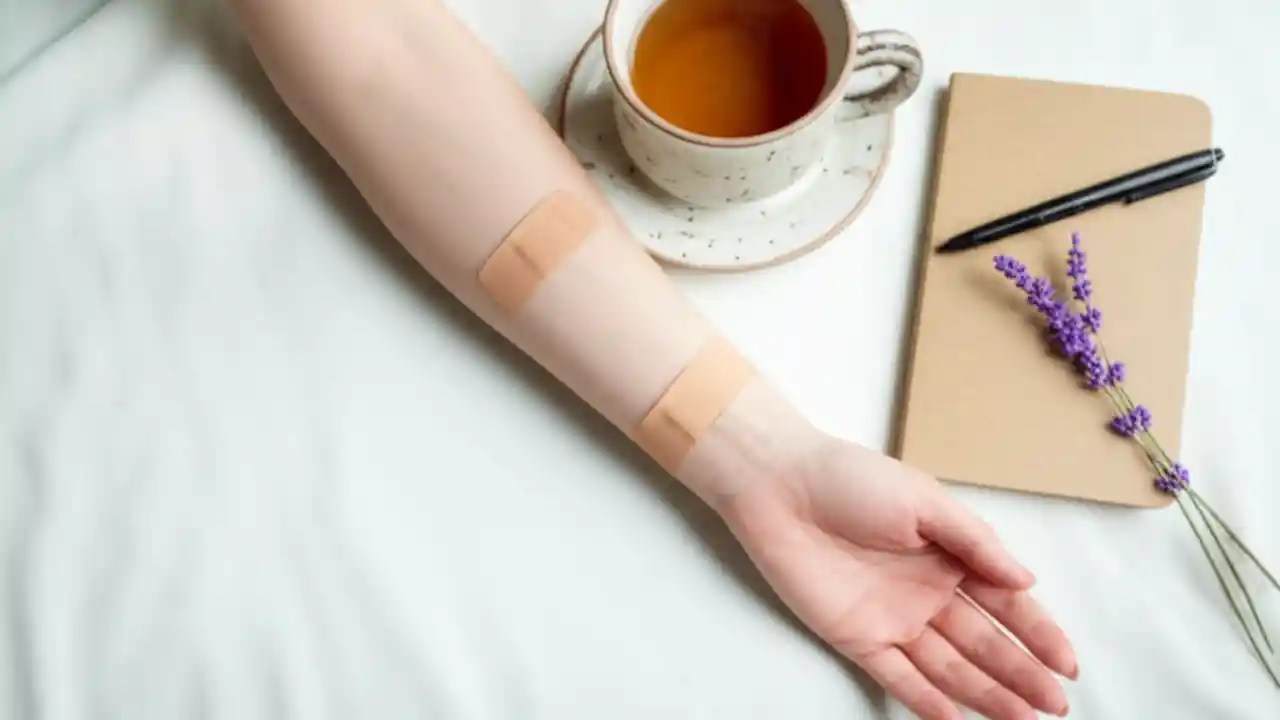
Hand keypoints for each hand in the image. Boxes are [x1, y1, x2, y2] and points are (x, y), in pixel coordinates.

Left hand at [716, 435, 1075, 719]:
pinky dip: (927, 701)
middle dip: (1022, 674)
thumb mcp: (925, 501)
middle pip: (984, 643)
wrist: (780, 486)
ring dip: (986, 694)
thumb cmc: (851, 479)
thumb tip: (1027, 580)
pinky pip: (898, 676)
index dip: (1038, 634)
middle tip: (1056, 707)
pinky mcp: (857, 637)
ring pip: (950, 667)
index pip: (1006, 603)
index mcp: (951, 555)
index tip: (1068, 664)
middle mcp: (928, 592)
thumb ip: (976, 543)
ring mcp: (894, 618)